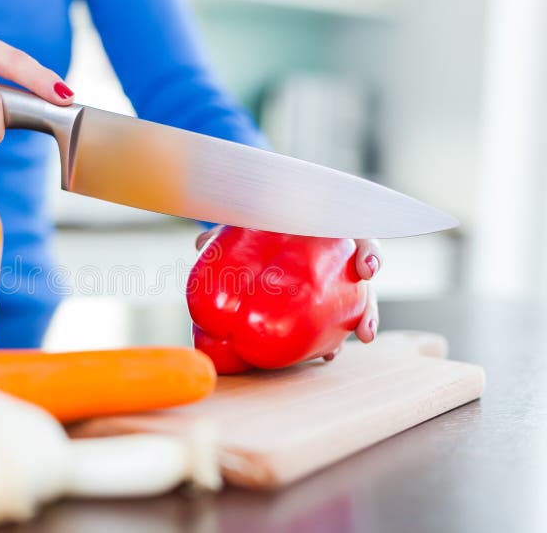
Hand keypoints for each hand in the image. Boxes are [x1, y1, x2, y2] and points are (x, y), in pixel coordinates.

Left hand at [195, 227, 380, 352]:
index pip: (363, 240)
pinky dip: (331, 338)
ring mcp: (337, 282)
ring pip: (356, 306)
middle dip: (369, 307)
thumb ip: (230, 229)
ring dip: (357, 328)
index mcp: (335, 231)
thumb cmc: (270, 219)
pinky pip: (334, 321)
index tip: (367, 271)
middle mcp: (342, 258)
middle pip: (363, 284)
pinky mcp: (327, 301)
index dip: (370, 255)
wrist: (270, 226)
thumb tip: (202, 243)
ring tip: (344, 350)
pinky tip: (324, 355)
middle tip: (364, 330)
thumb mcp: (252, 219)